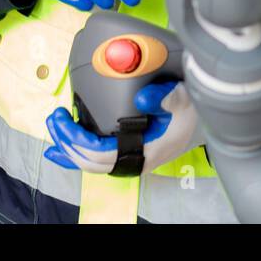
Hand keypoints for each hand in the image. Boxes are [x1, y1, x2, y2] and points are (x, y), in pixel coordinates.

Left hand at [42, 81, 202, 175]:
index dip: (80, 142)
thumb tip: (141, 98)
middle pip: (92, 162)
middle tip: (55, 118)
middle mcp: (135, 161)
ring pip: (91, 163)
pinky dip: (75, 155)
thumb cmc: (193, 110)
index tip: (67, 122)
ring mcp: (130, 158)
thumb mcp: (186, 99)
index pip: (103, 156)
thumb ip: (168, 97)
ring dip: (69, 147)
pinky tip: (59, 150)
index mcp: (146, 153)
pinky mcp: (126, 152)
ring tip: (55, 125)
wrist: (204, 119)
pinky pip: (96, 159)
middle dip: (68, 142)